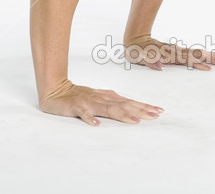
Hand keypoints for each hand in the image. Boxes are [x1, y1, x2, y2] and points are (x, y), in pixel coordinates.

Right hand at [39, 79, 163, 126]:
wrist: (55, 90)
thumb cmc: (79, 95)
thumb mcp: (99, 97)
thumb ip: (113, 101)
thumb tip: (130, 105)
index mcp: (108, 97)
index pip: (129, 102)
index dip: (144, 106)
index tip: (158, 111)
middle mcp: (101, 99)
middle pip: (124, 105)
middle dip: (140, 110)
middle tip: (155, 115)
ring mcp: (89, 102)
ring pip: (108, 108)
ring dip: (122, 114)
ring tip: (135, 121)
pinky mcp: (76, 107)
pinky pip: (83, 113)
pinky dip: (90, 118)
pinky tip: (96, 124)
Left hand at [123, 34, 214, 70]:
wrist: (136, 40)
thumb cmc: (138, 51)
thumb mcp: (140, 57)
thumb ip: (150, 62)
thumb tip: (161, 67)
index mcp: (169, 55)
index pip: (187, 59)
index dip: (198, 63)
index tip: (209, 68)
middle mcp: (176, 52)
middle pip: (198, 55)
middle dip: (212, 58)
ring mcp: (178, 52)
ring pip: (198, 54)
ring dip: (212, 56)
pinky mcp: (178, 53)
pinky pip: (194, 54)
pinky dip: (204, 56)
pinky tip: (212, 59)